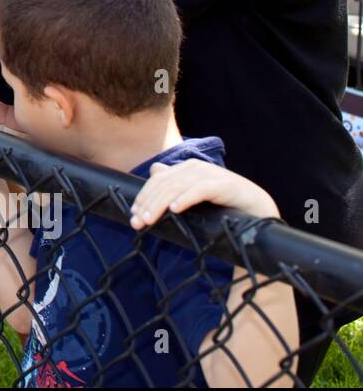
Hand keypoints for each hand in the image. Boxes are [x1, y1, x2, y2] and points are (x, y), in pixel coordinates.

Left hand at [130, 159, 279, 229]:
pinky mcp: (224, 185)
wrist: (259, 208)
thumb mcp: (196, 192)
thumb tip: (155, 171)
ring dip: (160, 204)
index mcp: (186, 168)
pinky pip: (200, 190)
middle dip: (148, 203)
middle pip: (164, 184)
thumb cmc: (224, 203)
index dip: (143, 197)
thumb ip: (176, 182)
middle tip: (137, 222)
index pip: (158, 181)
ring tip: (150, 219)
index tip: (133, 215)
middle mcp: (195, 168)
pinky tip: (175, 209)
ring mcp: (210, 174)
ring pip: (177, 187)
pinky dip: (186, 198)